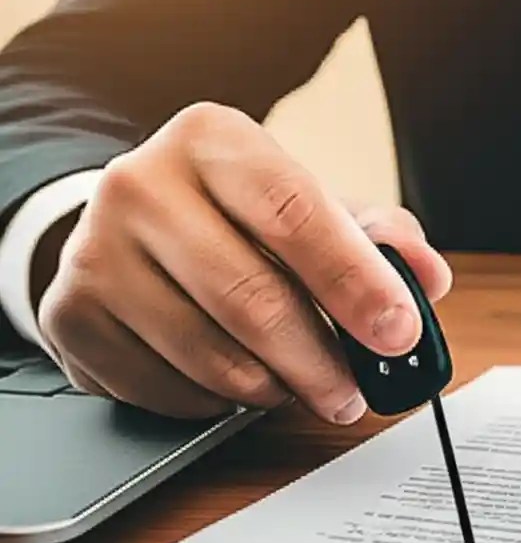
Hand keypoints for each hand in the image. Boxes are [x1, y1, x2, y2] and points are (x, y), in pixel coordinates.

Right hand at [36, 102, 452, 423]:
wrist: (135, 219)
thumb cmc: (240, 215)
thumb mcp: (312, 204)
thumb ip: (380, 237)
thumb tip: (427, 277)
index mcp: (213, 140)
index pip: (295, 213)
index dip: (354, 280)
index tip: (398, 331)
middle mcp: (142, 185)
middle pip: (251, 295)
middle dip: (321, 359)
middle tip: (355, 391)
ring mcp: (95, 252)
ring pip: (209, 354)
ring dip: (273, 388)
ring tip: (302, 385)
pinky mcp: (71, 316)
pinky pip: (164, 389)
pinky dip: (217, 402)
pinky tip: (239, 380)